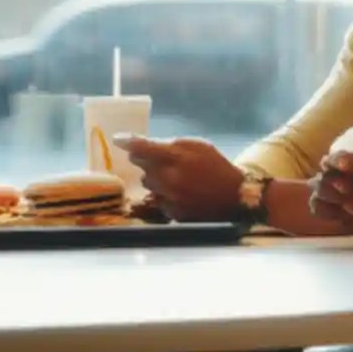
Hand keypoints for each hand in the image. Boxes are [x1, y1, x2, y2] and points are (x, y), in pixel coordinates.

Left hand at [114, 135, 242, 221]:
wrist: (234, 197)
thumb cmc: (217, 167)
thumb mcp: (200, 146)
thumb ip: (172, 144)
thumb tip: (146, 145)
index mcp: (176, 158)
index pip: (142, 147)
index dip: (128, 141)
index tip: (118, 139)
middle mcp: (169, 178)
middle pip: (142, 167)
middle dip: (148, 161)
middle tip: (163, 160)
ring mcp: (169, 198)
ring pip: (148, 184)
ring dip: (156, 179)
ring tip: (175, 178)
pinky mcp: (172, 212)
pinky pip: (158, 200)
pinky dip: (165, 195)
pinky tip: (181, 193)